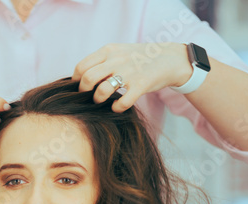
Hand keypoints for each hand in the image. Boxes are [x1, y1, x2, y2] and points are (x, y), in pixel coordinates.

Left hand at [73, 43, 190, 111]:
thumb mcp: (119, 52)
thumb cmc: (139, 59)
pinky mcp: (141, 85)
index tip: (79, 87)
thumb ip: (101, 61)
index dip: (76, 80)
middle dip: (84, 91)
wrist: (170, 59)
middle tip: (88, 96)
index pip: (82, 66)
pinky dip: (117, 108)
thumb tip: (80, 77)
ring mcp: (129, 72)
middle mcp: (117, 60)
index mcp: (109, 51)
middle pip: (88, 78)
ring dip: (98, 100)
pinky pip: (122, 102)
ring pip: (102, 91)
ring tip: (102, 101)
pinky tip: (118, 107)